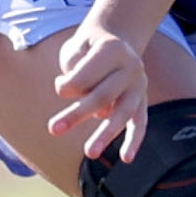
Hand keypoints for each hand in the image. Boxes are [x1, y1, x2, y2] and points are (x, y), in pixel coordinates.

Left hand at [47, 21, 147, 164]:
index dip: (68, 85)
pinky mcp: (142, 99)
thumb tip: (87, 104)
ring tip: (89, 153)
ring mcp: (139, 84)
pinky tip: (126, 158)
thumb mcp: (75, 49)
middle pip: (103, 95)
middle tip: (53, 129)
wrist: (115, 38)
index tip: (59, 86)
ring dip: (105, 134)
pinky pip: (140, 122)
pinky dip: (134, 140)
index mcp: (113, 48)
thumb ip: (75, 72)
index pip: (88, 74)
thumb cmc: (87, 48)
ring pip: (123, 112)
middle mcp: (131, 66)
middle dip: (77, 114)